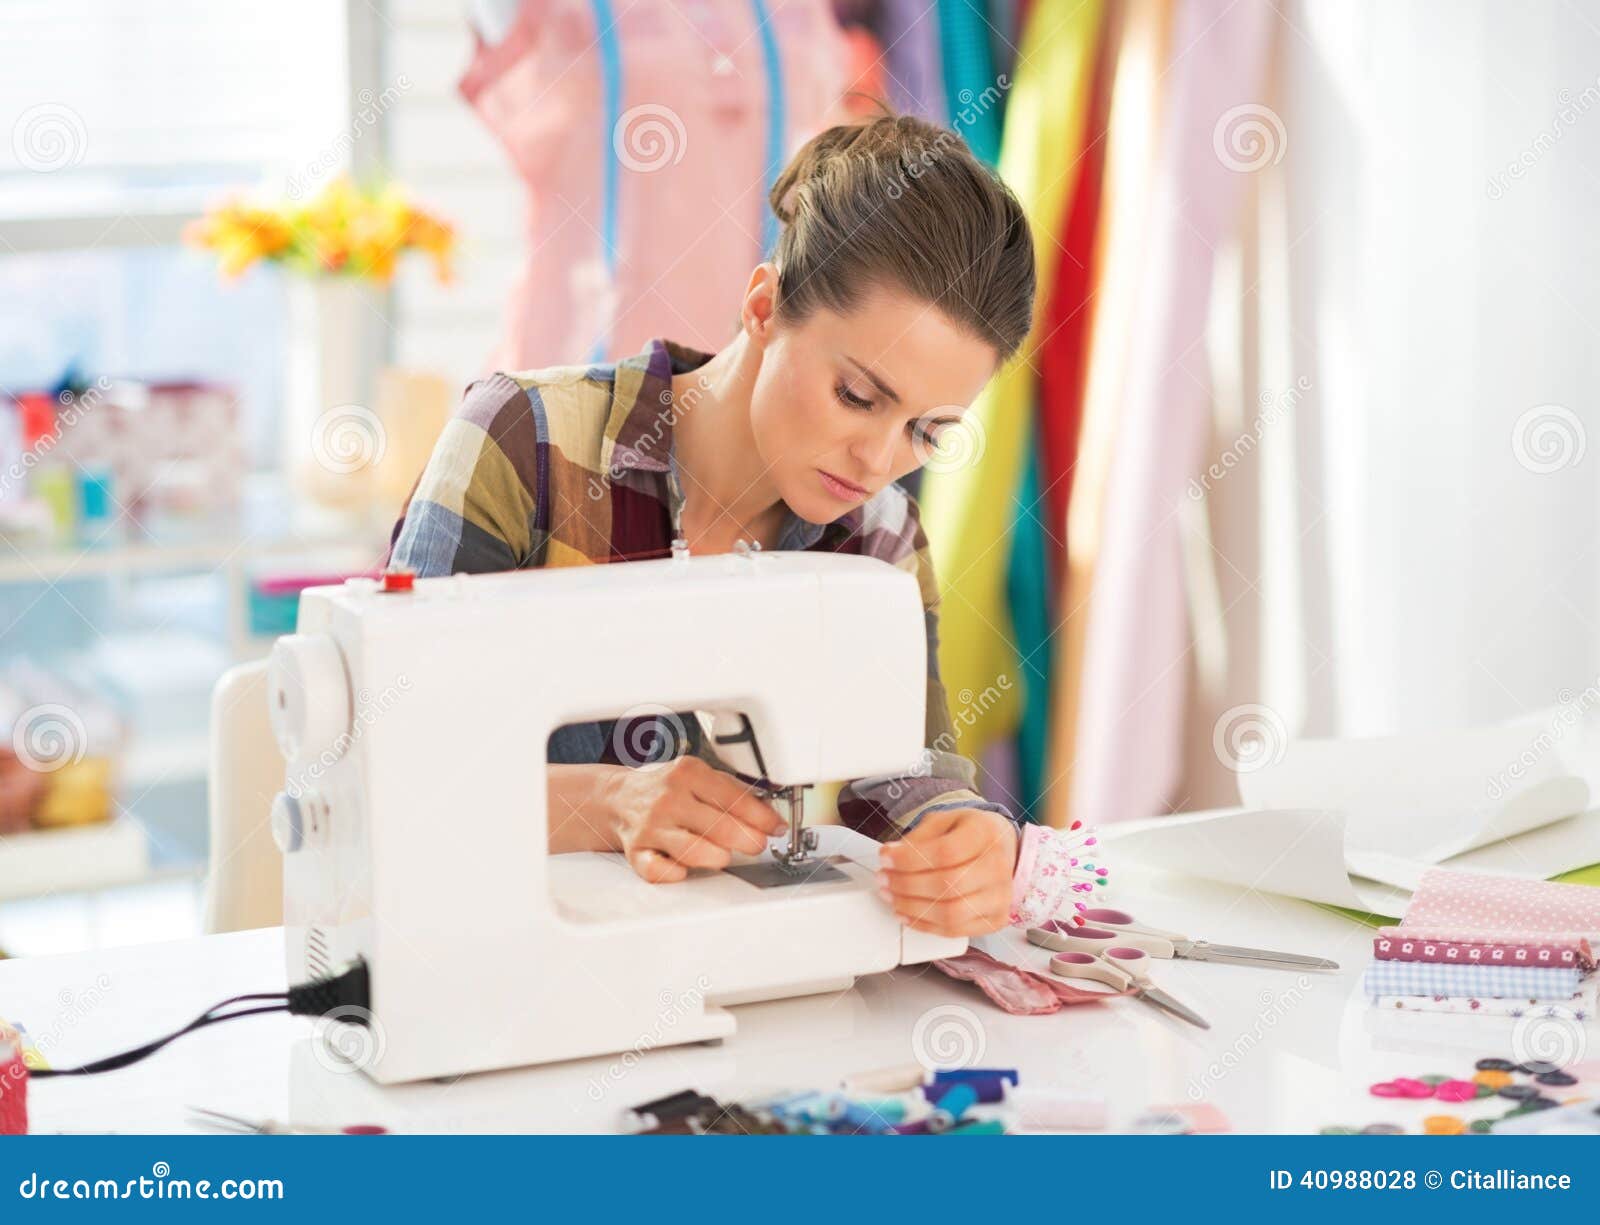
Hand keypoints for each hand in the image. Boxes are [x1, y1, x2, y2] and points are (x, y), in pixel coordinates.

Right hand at [604, 755, 785, 882]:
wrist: (620, 798)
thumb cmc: (668, 789)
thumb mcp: (700, 776)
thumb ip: (734, 792)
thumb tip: (770, 817)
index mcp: (688, 773)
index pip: (735, 799)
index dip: (763, 818)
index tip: (776, 828)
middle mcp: (668, 799)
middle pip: (721, 828)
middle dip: (748, 841)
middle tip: (755, 844)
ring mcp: (651, 826)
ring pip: (695, 852)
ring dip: (719, 858)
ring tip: (723, 854)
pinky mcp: (636, 851)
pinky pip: (660, 872)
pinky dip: (678, 873)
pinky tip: (686, 867)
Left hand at [876, 808, 1019, 936]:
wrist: (1002, 850)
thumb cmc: (971, 834)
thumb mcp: (946, 821)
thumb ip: (920, 836)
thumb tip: (892, 855)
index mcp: (986, 834)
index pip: (946, 852)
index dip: (909, 859)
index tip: (885, 858)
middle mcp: (998, 867)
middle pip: (947, 884)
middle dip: (906, 884)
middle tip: (883, 879)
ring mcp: (1000, 897)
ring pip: (951, 913)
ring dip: (912, 908)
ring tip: (891, 898)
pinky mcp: (995, 920)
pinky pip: (955, 931)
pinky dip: (924, 926)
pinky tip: (907, 915)